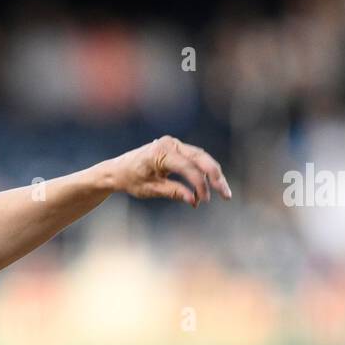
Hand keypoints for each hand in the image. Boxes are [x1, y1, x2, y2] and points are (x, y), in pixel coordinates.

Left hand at [105, 135, 231, 206]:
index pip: (188, 167)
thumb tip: (194, 200)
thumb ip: (173, 192)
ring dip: (214, 174)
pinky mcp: (178, 149)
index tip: (204, 200)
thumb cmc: (131, 180)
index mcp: (161, 153)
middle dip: (215, 177)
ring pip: (202, 158)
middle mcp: (170, 144)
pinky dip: (204, 172)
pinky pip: (196, 159)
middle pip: (201, 159)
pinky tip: (212, 186)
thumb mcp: (150, 190)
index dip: (199, 184)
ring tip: (224, 192)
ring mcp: (175, 144)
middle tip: (226, 194)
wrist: (118, 170)